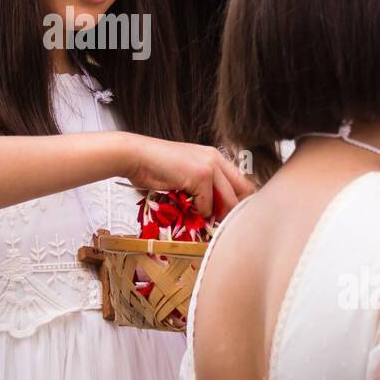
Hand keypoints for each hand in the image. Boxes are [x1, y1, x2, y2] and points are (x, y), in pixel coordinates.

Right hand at [121, 135, 253, 217]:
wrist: (135, 156)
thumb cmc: (153, 167)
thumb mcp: (184, 174)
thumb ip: (202, 187)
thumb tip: (213, 212)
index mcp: (214, 157)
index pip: (242, 183)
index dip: (239, 202)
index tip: (228, 216)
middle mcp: (216, 159)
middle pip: (243, 192)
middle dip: (233, 211)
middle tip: (220, 224)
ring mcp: (210, 166)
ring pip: (228, 201)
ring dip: (215, 215)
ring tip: (201, 218)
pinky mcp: (201, 175)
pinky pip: (207, 205)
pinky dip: (197, 212)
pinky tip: (185, 207)